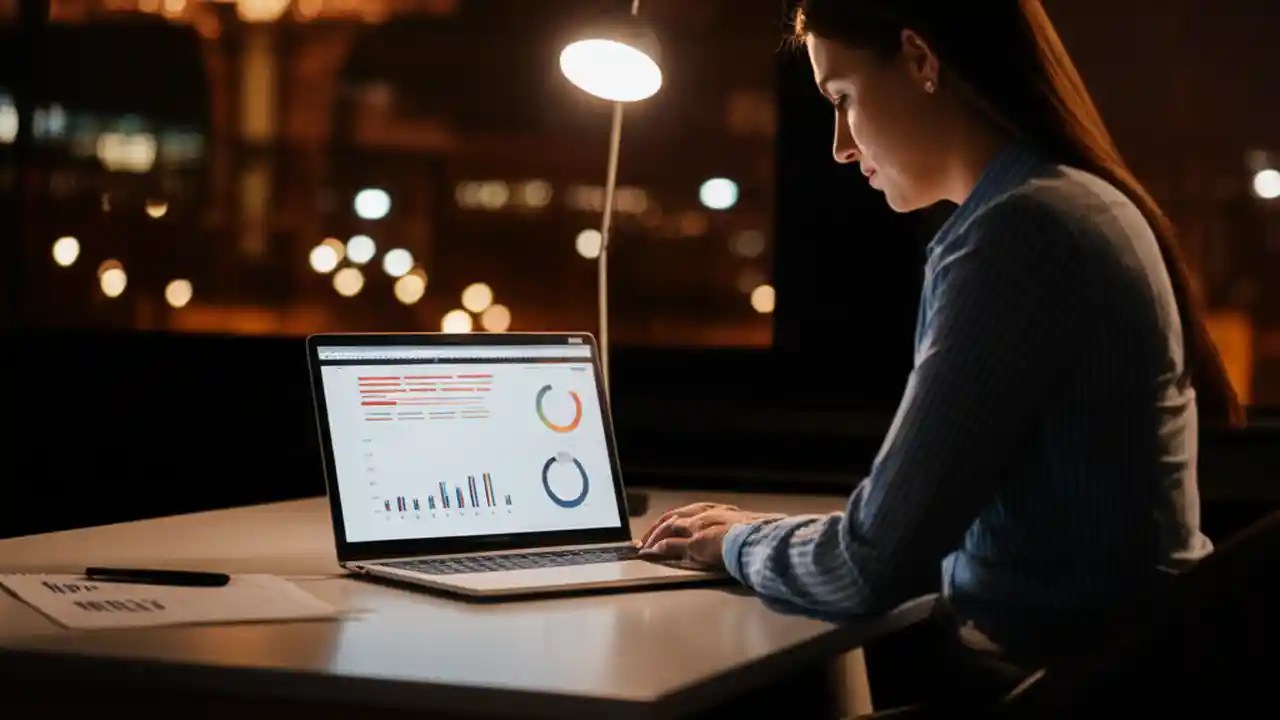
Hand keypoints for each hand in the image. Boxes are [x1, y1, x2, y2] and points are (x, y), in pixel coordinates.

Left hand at [636, 502, 784, 569]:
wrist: (764, 541)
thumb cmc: (764, 536)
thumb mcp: (751, 527)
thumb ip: (741, 529)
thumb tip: (747, 534)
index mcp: (721, 510)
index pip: (693, 511)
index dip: (678, 518)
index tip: (670, 524)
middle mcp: (706, 514)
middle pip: (675, 516)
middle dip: (659, 525)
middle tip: (648, 535)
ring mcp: (698, 528)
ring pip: (669, 528)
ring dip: (654, 537)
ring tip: (643, 546)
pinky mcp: (694, 544)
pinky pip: (669, 546)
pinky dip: (656, 550)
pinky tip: (647, 555)